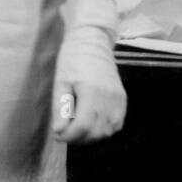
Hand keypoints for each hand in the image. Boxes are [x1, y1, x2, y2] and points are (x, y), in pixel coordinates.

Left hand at [51, 0, 126, 143]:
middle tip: (64, 133)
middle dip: (79, 138)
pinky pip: (116, 125)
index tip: (58, 136)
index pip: (84, 125)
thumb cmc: (73, 59)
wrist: (92, 42)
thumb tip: (59, 130)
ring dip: (91, 136)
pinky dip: (103, 129)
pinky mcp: (123, 100)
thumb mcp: (60, 80)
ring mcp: (119, 100)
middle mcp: (109, 98)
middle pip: (97, 132)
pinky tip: (90, 123)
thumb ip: (60, 106)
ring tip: (75, 128)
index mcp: (91, 91)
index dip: (70, 136)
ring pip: (108, 131)